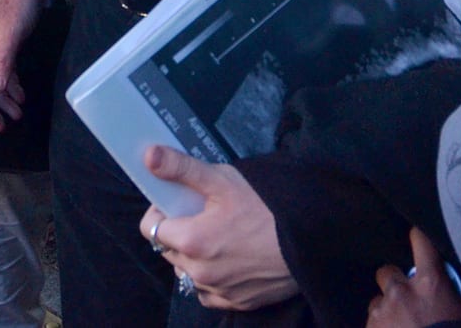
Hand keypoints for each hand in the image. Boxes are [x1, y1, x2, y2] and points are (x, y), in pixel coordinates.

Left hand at [141, 146, 298, 311]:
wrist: (311, 239)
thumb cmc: (267, 208)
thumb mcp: (223, 180)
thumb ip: (182, 169)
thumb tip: (149, 157)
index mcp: (191, 241)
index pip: (150, 228)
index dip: (160, 212)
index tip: (178, 203)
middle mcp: (199, 272)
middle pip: (169, 250)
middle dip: (179, 232)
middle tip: (204, 215)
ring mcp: (217, 291)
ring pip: (187, 272)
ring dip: (194, 257)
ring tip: (221, 236)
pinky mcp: (236, 303)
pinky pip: (209, 292)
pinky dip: (212, 278)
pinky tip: (231, 259)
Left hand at [366, 229, 460, 326]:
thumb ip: (458, 292)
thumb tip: (455, 278)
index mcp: (430, 283)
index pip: (420, 240)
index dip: (418, 237)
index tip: (417, 237)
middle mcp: (401, 293)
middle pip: (386, 272)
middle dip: (395, 283)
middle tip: (407, 300)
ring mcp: (382, 313)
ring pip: (377, 302)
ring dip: (387, 311)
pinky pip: (372, 324)